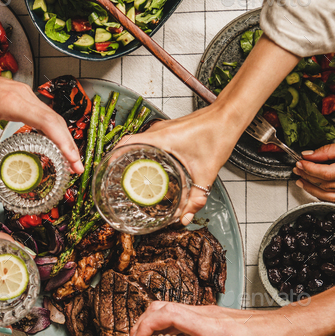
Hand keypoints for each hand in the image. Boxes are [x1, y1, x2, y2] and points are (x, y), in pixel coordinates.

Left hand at [0, 57, 82, 196]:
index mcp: (10, 103)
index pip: (47, 124)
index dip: (64, 143)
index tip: (73, 161)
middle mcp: (22, 95)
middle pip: (56, 121)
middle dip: (70, 145)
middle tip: (77, 168)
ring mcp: (24, 92)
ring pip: (53, 115)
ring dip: (64, 136)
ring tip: (70, 158)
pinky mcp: (22, 94)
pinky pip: (45, 112)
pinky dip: (54, 128)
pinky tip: (55, 142)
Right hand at [119, 104, 241, 224]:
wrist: (229, 117)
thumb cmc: (217, 136)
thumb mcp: (205, 174)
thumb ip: (195, 199)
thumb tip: (183, 218)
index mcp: (160, 138)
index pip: (125, 143)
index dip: (112, 157)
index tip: (105, 170)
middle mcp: (158, 130)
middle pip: (129, 144)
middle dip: (121, 162)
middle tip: (117, 180)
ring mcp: (164, 129)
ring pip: (140, 143)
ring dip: (133, 157)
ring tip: (130, 177)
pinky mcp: (171, 130)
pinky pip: (150, 142)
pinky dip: (146, 154)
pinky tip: (151, 168)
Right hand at [124, 302, 303, 335]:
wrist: (289, 330)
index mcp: (208, 326)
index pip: (165, 315)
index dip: (143, 328)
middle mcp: (205, 315)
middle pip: (159, 308)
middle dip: (140, 327)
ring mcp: (208, 314)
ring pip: (168, 310)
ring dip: (152, 327)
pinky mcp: (211, 317)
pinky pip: (180, 317)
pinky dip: (167, 329)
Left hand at [293, 134, 334, 202]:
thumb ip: (332, 150)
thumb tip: (310, 155)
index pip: (327, 171)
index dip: (310, 168)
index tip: (300, 162)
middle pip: (327, 186)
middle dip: (308, 178)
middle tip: (297, 170)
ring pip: (331, 198)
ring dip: (313, 190)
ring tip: (302, 181)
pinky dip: (327, 196)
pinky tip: (318, 190)